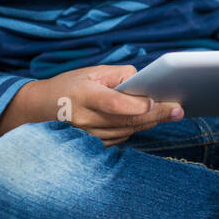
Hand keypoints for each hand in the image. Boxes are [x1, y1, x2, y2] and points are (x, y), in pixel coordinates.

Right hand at [0, 63, 182, 145]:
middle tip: (178, 110)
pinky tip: (148, 120)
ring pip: (126, 131)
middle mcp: (84, 118)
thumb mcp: (90, 72)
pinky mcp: (91, 146)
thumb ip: (117, 75)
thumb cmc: (69, 86)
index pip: (114, 104)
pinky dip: (135, 129)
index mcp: (83, 95)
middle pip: (126, 121)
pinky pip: (120, 138)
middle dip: (155, 115)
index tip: (157, 101)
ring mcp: (87, 136)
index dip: (137, 105)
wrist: (40, 109)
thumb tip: (143, 82)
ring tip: (171, 113)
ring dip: (149, 123)